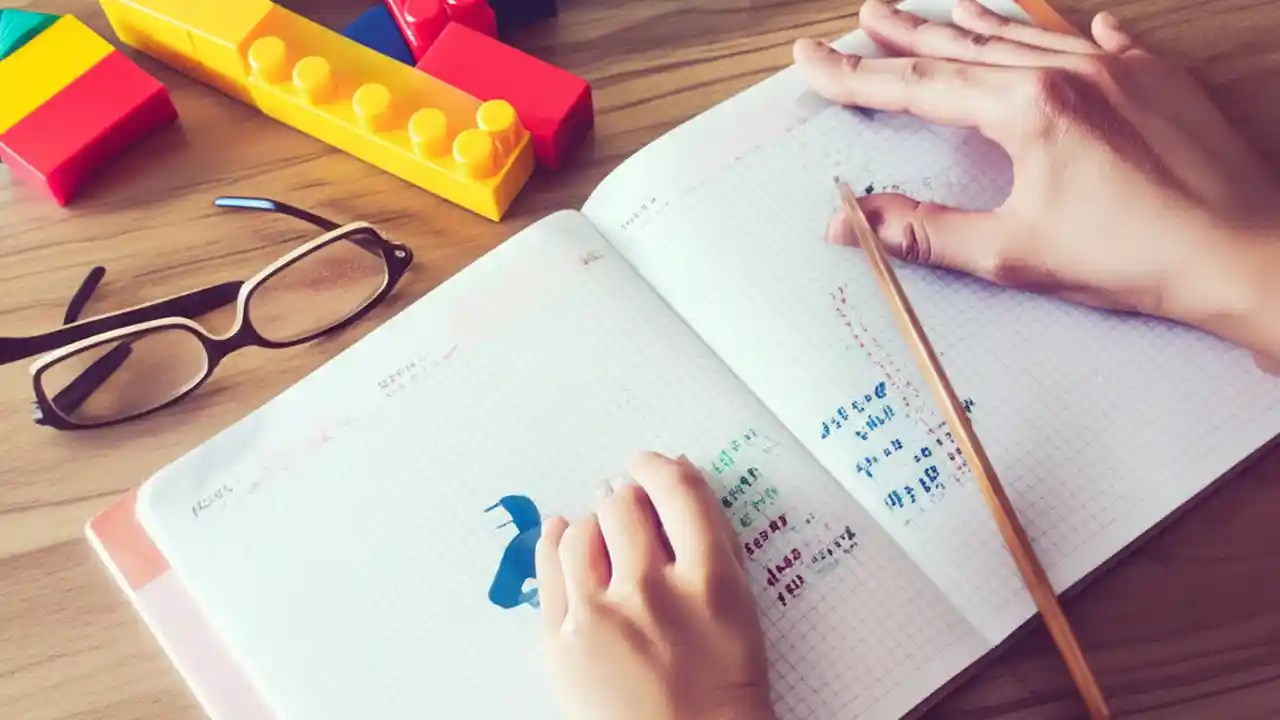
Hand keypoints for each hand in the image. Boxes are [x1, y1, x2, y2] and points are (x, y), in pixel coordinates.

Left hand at [536, 452, 773, 719]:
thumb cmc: (722, 687)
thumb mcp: (738, 610)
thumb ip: (713, 544)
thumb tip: (677, 480)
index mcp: (709, 582)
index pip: (678, 493)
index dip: (657, 469)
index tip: (648, 465)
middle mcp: (653, 591)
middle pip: (623, 506)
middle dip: (625, 499)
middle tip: (625, 505)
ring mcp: (601, 616)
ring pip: (582, 532)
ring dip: (594, 525)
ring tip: (602, 535)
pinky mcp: (562, 641)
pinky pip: (549, 568)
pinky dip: (556, 542)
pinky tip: (562, 533)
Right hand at [796, 0, 1279, 368]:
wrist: (1243, 253)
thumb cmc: (1136, 257)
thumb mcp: (1013, 253)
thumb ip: (926, 231)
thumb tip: (853, 222)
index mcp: (1027, 110)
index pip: (919, 87)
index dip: (857, 77)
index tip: (815, 61)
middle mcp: (1068, 74)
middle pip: (965, 46)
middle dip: (908, 34)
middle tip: (868, 15)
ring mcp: (1117, 69)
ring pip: (1026, 35)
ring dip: (977, 22)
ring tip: (939, 7)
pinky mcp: (1158, 79)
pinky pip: (1102, 40)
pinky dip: (1069, 33)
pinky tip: (1068, 24)